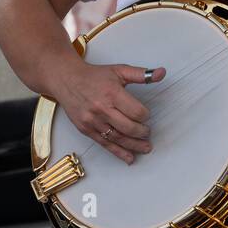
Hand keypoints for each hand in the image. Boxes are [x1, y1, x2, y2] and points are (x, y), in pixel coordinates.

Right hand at [51, 62, 165, 163]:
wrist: (66, 80)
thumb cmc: (94, 76)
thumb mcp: (119, 70)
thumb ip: (141, 74)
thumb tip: (161, 73)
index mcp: (112, 93)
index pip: (136, 112)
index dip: (145, 116)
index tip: (146, 115)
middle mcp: (102, 109)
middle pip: (128, 128)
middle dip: (142, 133)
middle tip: (147, 133)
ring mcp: (93, 121)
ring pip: (118, 138)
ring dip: (134, 146)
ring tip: (145, 148)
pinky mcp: (86, 129)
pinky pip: (105, 144)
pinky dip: (118, 152)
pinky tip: (129, 157)